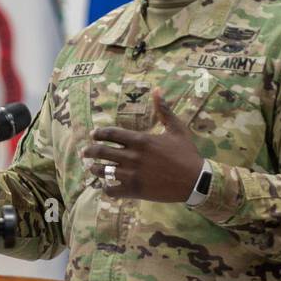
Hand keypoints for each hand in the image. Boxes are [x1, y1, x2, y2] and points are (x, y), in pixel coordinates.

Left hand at [81, 88, 203, 201]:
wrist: (196, 181)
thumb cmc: (187, 154)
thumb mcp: (177, 129)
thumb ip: (164, 110)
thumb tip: (157, 89)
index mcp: (140, 140)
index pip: (111, 134)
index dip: (99, 134)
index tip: (93, 135)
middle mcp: (133, 156)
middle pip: (102, 152)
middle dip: (89, 151)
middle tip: (84, 152)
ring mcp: (132, 174)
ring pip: (104, 171)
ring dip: (95, 169)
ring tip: (92, 168)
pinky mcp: (135, 190)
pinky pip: (112, 190)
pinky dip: (106, 188)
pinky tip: (106, 186)